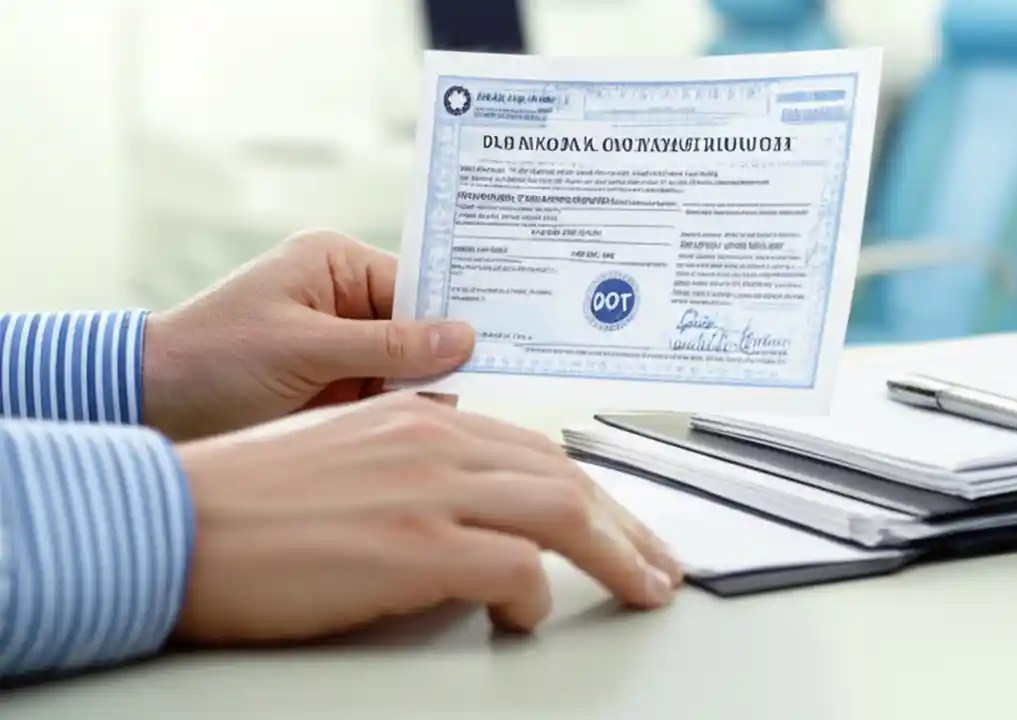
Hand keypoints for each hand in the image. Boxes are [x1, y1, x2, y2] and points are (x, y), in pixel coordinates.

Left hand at [143, 230, 474, 439]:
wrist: (143, 406)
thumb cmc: (210, 360)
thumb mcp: (302, 349)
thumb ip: (386, 346)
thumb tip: (463, 338)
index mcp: (337, 265)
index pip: (420, 288)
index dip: (457, 322)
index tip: (506, 351)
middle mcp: (345, 299)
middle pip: (421, 332)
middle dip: (446, 364)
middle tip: (495, 395)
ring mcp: (341, 347)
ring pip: (408, 371)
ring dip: (424, 397)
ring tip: (463, 426)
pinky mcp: (333, 388)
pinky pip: (384, 400)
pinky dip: (399, 420)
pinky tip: (427, 440)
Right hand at [172, 390, 683, 642]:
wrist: (171, 522)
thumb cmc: (245, 502)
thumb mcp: (348, 460)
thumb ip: (415, 472)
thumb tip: (469, 515)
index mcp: (420, 418)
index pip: (534, 448)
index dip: (590, 489)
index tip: (619, 520)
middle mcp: (435, 441)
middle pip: (566, 476)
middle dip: (627, 524)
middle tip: (659, 561)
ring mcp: (429, 490)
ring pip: (562, 510)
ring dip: (616, 556)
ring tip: (643, 589)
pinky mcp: (415, 545)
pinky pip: (515, 566)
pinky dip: (534, 594)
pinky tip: (525, 614)